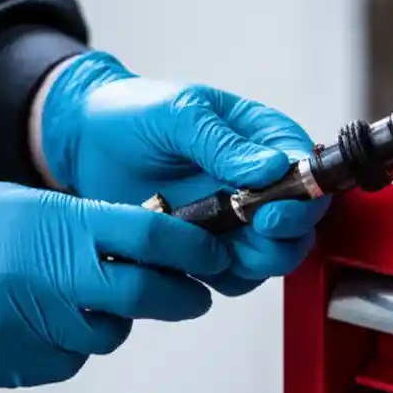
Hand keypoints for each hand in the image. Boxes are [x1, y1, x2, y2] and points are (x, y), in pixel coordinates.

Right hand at [0, 183, 228, 386]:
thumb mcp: (23, 208)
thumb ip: (85, 226)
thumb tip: (150, 244)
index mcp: (56, 225)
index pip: (153, 235)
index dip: (196, 249)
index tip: (215, 257)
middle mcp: (51, 275)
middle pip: (149, 294)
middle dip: (181, 297)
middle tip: (191, 296)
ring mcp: (33, 324)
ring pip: (109, 335)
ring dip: (108, 321)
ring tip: (66, 301)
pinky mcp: (16, 364)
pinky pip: (68, 361)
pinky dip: (63, 346)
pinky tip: (26, 324)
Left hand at [36, 51, 329, 295]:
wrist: (83, 141)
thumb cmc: (134, 113)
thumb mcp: (179, 114)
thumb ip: (224, 142)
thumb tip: (273, 167)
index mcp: (263, 139)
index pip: (308, 173)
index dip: (303, 199)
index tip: (273, 211)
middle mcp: (258, 185)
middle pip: (299, 226)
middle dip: (283, 238)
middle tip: (253, 231)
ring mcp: (235, 222)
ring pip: (271, 259)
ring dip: (251, 262)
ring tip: (212, 247)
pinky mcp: (208, 250)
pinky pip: (231, 279)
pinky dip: (216, 279)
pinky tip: (187, 260)